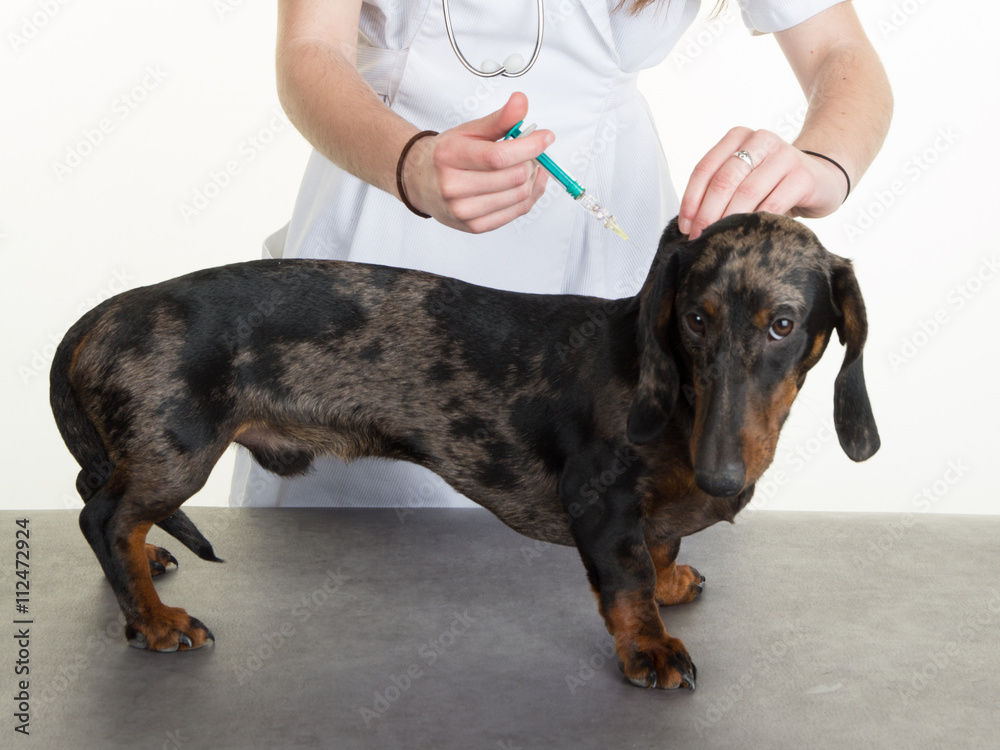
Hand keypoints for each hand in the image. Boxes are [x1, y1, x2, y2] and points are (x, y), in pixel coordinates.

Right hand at [400, 92, 551, 232]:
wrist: (420, 182)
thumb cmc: (446, 155)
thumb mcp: (469, 131)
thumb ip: (499, 119)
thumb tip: (521, 102)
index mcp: (450, 156)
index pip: (499, 156)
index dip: (529, 146)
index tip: (545, 137)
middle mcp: (453, 186)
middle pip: (513, 177)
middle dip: (531, 162)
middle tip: (531, 152)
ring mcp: (463, 210)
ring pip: (519, 196)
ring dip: (532, 179)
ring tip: (527, 166)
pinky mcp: (474, 226)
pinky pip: (516, 212)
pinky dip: (529, 196)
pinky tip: (525, 184)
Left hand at [678, 127, 849, 238]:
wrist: (823, 179)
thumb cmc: (775, 184)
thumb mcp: (744, 180)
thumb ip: (720, 191)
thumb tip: (689, 225)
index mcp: (738, 138)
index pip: (705, 168)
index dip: (691, 200)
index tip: (685, 227)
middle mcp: (760, 140)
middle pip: (724, 180)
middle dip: (707, 214)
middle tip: (700, 238)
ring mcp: (783, 155)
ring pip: (747, 192)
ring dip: (729, 221)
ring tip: (720, 240)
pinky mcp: (803, 175)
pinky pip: (774, 203)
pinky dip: (757, 222)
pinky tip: (748, 237)